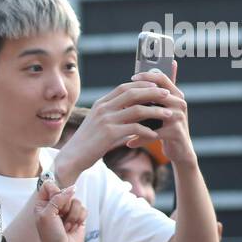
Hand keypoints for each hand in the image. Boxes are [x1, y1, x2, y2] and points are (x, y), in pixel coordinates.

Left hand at [32, 180, 86, 241]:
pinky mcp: (79, 216)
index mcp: (43, 202)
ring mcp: (68, 210)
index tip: (54, 203)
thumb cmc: (50, 235)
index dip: (54, 192)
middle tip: (60, 219)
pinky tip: (73, 227)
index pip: (49, 185)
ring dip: (72, 216)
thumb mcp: (47, 214)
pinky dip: (79, 219)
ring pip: (76, 201)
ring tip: (66, 226)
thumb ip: (58, 198)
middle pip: (66, 191)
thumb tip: (72, 188)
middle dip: (64, 207)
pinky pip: (84, 209)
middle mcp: (55, 204)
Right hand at [53, 75, 178, 180]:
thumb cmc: (87, 142)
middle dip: (152, 92)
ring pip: (137, 110)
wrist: (72, 157)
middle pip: (132, 93)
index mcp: (101, 104)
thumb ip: (113, 114)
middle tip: (167, 94)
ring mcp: (106, 121)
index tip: (156, 85)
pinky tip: (155, 135)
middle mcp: (103, 109)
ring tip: (168, 114)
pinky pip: (134, 129)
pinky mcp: (109, 134)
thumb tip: (133, 110)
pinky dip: (147, 131)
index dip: (142, 84)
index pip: (124, 87)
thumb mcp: (98, 122)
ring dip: (156, 111)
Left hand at [130, 64, 195, 166]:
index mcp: (175, 94)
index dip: (147, 76)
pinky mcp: (176, 132)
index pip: (162, 78)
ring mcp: (179, 117)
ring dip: (136, 119)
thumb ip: (152, 95)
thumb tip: (136, 79)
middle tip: (122, 104)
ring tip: (121, 123)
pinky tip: (129, 143)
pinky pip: (153, 133)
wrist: (179, 149)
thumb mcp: (160, 109)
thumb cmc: (165, 126)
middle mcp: (179, 103)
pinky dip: (140, 139)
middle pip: (157, 93)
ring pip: (154, 112)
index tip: (131, 78)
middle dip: (138, 97)